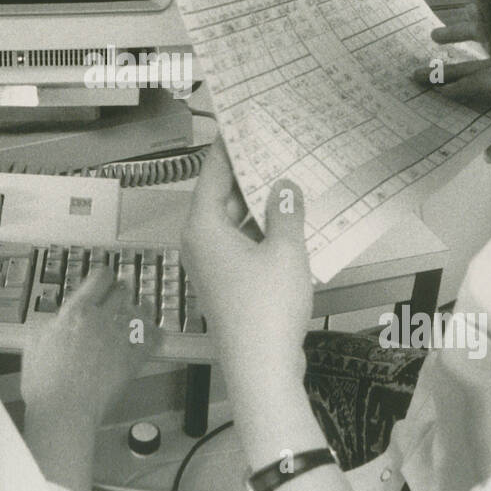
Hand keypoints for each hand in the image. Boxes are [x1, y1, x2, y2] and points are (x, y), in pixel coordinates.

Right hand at [20, 267, 150, 425]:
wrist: (63, 411)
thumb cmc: (44, 383)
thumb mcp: (34, 343)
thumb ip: (49, 324)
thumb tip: (55, 319)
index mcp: (76, 312)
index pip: (99, 279)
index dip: (104, 275)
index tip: (105, 277)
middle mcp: (100, 320)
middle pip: (121, 292)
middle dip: (121, 291)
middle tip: (121, 293)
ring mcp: (119, 340)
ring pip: (140, 313)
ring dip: (141, 309)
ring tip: (141, 310)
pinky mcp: (131, 361)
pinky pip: (151, 341)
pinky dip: (156, 335)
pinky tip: (157, 333)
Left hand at [180, 140, 312, 387]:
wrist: (262, 367)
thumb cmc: (266, 309)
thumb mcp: (285, 250)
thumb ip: (286, 211)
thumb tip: (285, 187)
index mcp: (203, 226)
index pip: (212, 172)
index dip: (229, 147)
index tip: (242, 123)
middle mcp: (200, 243)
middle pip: (222, 196)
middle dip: (250, 175)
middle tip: (277, 148)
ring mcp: (212, 266)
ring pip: (234, 222)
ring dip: (260, 206)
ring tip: (290, 181)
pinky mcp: (227, 285)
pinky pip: (243, 246)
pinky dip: (262, 233)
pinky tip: (291, 225)